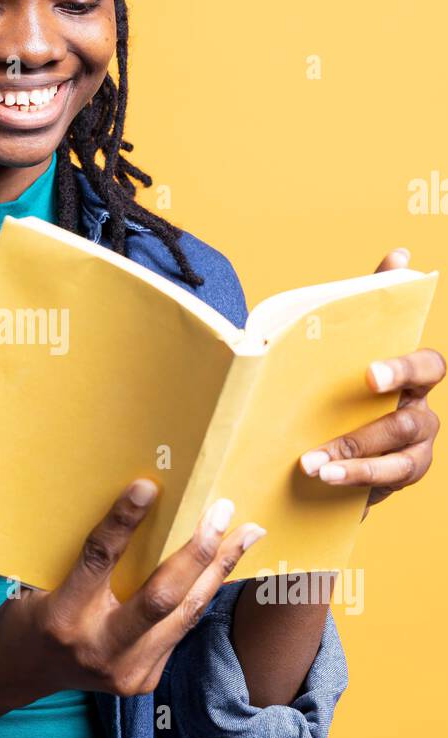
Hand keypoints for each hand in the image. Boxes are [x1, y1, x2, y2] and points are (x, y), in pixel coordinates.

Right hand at [0, 480, 266, 697]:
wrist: (18, 674)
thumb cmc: (29, 614)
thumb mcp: (42, 580)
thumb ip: (86, 558)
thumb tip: (137, 508)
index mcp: (62, 617)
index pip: (99, 559)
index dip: (123, 521)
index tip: (147, 487)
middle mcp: (98, 649)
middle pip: (162, 597)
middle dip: (199, 551)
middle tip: (222, 512)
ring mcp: (126, 672)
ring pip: (185, 614)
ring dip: (219, 571)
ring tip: (247, 535)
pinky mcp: (144, 680)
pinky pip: (181, 628)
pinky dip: (201, 593)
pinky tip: (222, 566)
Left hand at [298, 247, 444, 517]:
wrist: (331, 436)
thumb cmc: (345, 384)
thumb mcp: (349, 346)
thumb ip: (372, 301)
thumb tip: (401, 253)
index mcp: (412, 378)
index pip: (425, 368)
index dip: (402, 368)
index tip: (368, 375)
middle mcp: (420, 413)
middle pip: (408, 421)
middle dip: (366, 430)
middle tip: (323, 445)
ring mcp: (414, 451)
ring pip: (397, 459)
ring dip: (354, 462)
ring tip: (313, 466)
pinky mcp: (396, 481)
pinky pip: (383, 484)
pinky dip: (354, 481)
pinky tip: (325, 480)